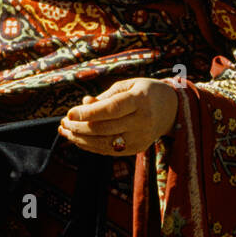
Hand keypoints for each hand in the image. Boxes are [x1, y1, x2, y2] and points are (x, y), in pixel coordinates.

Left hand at [58, 78, 178, 155]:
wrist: (172, 110)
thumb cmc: (145, 93)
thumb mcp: (128, 86)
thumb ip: (106, 96)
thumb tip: (84, 103)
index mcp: (140, 100)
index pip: (110, 109)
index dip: (88, 113)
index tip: (69, 113)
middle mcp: (142, 121)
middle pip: (104, 128)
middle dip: (78, 126)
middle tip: (63, 122)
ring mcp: (140, 138)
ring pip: (103, 142)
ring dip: (79, 138)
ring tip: (65, 131)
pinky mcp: (136, 149)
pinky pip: (108, 150)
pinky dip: (89, 146)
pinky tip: (77, 139)